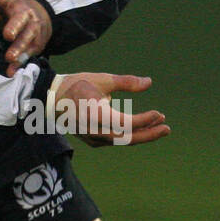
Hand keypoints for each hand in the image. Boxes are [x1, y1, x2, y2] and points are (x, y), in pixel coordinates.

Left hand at [0, 0, 52, 75]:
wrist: (38, 16)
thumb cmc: (8, 9)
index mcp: (13, 4)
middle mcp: (26, 17)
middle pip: (22, 22)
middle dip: (15, 28)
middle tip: (7, 36)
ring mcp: (33, 31)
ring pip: (27, 40)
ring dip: (19, 50)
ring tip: (9, 58)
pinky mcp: (35, 45)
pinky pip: (28, 55)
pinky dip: (20, 64)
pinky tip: (11, 71)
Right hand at [50, 72, 168, 146]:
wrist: (53, 99)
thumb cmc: (77, 85)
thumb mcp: (101, 80)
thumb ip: (126, 82)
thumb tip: (149, 82)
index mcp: (96, 115)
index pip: (126, 124)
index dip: (145, 121)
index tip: (159, 114)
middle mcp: (95, 131)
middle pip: (128, 137)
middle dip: (149, 133)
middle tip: (166, 127)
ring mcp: (94, 138)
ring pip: (123, 141)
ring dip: (142, 134)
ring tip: (159, 126)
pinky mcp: (93, 140)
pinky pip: (116, 141)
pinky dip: (130, 136)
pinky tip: (142, 129)